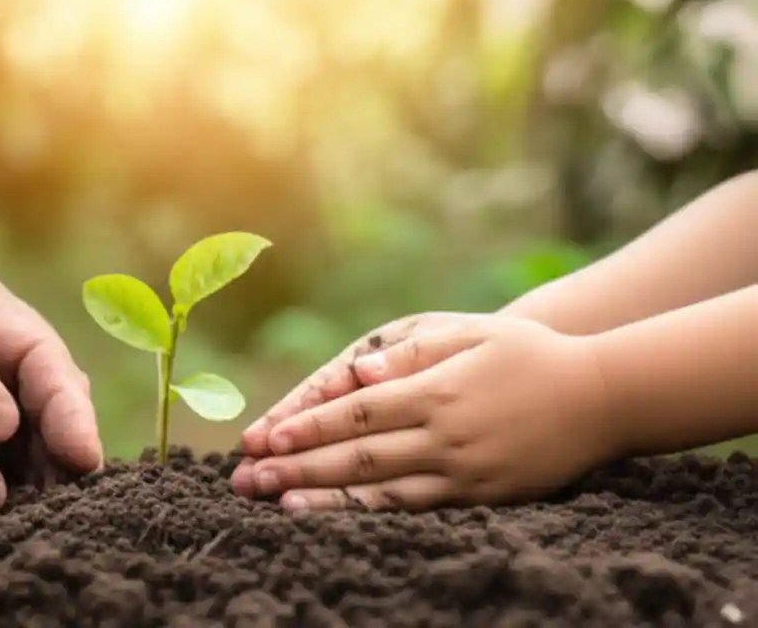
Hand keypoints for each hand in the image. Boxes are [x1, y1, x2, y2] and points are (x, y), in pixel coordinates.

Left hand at [235, 314, 617, 510]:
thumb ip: (409, 353)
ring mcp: (463, 472)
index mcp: (436, 390)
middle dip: (298, 467)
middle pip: (358, 456)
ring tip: (279, 504)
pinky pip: (416, 510)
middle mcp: (445, 435)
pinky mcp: (480, 497)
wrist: (600, 397)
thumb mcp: (470, 334)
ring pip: (381, 491)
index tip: (265, 436)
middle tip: (249, 478)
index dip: (307, 426)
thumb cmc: (526, 354)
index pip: (356, 413)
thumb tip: (356, 375)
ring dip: (325, 499)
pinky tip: (338, 516)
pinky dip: (372, 515)